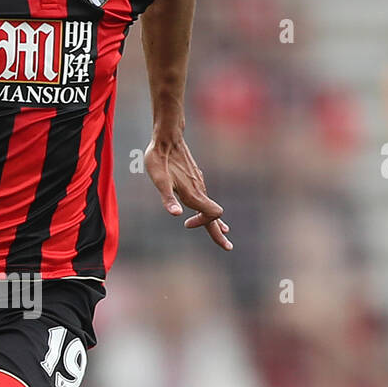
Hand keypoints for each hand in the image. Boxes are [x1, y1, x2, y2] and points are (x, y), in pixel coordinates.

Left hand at [145, 135, 232, 249]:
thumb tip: (177, 215)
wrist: (167, 138)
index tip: (186, 224)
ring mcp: (199, 184)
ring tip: (222, 232)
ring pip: (210, 206)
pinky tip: (204, 210)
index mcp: (193, 193)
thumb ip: (168, 198)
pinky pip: (205, 198)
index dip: (202, 223)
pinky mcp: (195, 178)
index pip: (212, 215)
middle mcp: (199, 190)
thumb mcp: (159, 180)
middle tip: (228, 248)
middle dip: (219, 233)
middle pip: (214, 216)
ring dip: (212, 221)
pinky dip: (207, 209)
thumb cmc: (159, 159)